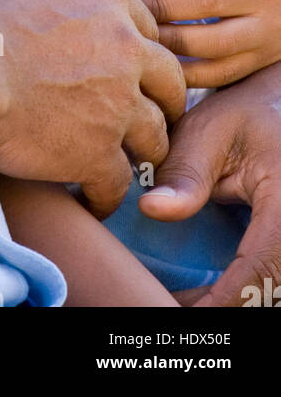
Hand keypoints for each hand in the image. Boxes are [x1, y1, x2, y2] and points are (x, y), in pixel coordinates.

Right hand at [0, 0, 186, 218]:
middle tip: (147, 112)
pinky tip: (93, 198)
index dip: (134, 47)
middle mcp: (123, 46)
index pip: (144, 25)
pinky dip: (106, 195)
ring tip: (126, 161)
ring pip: (156, 133)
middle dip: (161, 98)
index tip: (122, 66)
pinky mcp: (96, 151)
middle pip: (168, 79)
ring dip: (142, 148)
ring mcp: (116, 102)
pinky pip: (117, 183)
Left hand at [127, 0, 280, 87]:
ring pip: (210, 43)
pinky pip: (215, 75)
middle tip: (129, 6)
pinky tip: (159, 59)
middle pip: (206, 1)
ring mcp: (263, 33)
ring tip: (141, 32)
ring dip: (168, 39)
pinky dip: (183, 71)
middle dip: (160, 4)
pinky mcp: (256, 64)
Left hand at [139, 61, 280, 306]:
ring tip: (183, 304)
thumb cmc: (244, 114)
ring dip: (233, 300)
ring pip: (274, 286)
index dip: (223, 298)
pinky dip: (242, 290)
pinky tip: (207, 295)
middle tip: (170, 309)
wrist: (278, 104)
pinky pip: (271, 275)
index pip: (259, 265)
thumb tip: (151, 210)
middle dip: (224, 306)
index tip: (184, 314)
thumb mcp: (209, 131)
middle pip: (270, 287)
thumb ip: (185, 173)